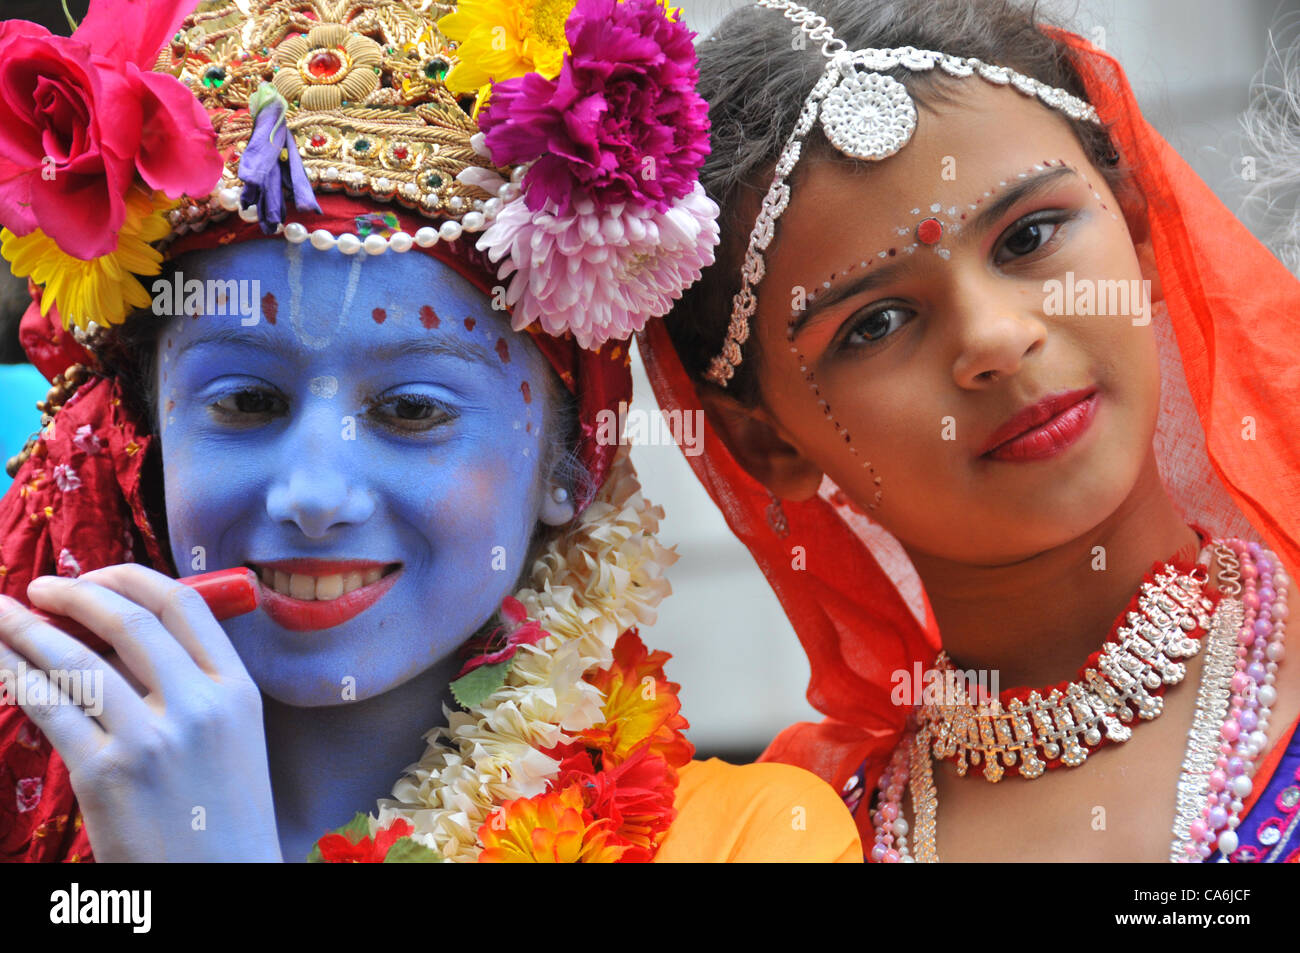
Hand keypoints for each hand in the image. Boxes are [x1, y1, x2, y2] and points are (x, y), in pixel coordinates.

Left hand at [0, 565, 281, 861]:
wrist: (221, 879)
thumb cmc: (224, 812)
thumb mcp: (234, 736)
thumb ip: (194, 685)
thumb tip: (119, 639)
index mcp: (237, 690)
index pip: (183, 605)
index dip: (132, 578)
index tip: (98, 574)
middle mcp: (198, 705)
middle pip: (127, 622)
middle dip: (75, 593)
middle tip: (42, 587)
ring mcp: (151, 739)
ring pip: (77, 661)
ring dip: (28, 629)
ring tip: (2, 615)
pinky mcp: (105, 774)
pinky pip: (50, 708)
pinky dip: (17, 677)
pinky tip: (2, 665)